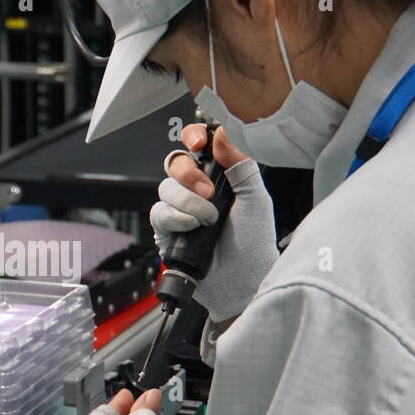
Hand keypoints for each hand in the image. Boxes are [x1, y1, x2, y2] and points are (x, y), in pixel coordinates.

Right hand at [149, 125, 279, 322]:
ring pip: (165, 188)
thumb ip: (241, 163)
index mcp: (219, 177)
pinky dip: (177, 219)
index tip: (198, 144)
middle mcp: (196, 191)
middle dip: (189, 174)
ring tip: (208, 221)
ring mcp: (180, 211)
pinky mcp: (167, 231)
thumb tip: (222, 133)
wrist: (241, 281)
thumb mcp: (256, 198)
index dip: (192, 139)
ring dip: (188, 203)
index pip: (197, 146)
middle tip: (209, 194)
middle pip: (175, 163)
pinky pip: (159, 212)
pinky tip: (193, 229)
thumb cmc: (254, 244)